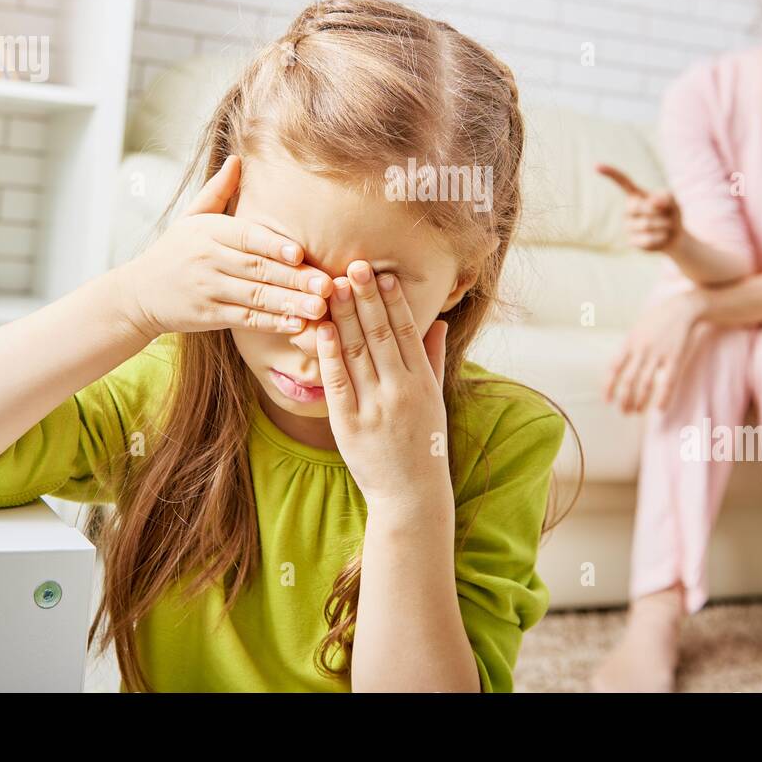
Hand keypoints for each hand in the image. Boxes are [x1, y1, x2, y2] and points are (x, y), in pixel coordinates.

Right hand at [113, 154, 332, 338]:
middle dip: (294, 278)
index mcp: (208, 231)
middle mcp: (207, 259)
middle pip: (256, 269)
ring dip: (290, 303)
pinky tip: (297, 324)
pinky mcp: (208, 316)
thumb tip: (238, 159)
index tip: (301, 253)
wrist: (138, 293)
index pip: (246, 237)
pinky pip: (245, 320)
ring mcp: (207, 290)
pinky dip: (272, 323)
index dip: (273, 246)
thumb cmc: (174, 250)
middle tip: (327, 283)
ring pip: (255, 297)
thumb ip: (218, 191)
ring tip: (320, 306)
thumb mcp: (191, 217)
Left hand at [315, 260, 451, 513]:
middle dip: (366, 298)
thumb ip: (433, 358)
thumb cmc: (425, 444)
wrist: (411, 495)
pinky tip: (323, 328)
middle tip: (355, 265)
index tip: (383, 274)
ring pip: (357, 352)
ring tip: (336, 286)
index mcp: (423, 383)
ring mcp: (374, 408)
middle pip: (381, 335)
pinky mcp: (348, 425)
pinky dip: (329, 353)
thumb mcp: (436, 400)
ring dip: (346, 316)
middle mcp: (401, 391)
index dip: (394, 301)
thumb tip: (438, 321)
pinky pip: (337, 382)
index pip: (408, 332)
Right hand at [596, 163, 682, 252]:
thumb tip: (653, 201)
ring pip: (645, 224)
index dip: (610, 173)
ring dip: (664, 225)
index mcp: (635, 195)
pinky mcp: (631, 241)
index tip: (596, 166)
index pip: (622, 181)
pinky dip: (661, 238)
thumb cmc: (670, 214)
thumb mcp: (673, 201)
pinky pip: (647, 239)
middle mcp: (628, 209)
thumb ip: (666, 197)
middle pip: (638, 206)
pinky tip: (662, 237)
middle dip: (657, 211)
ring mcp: (628, 225)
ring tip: (668, 227)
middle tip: (669, 216)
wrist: (674, 237)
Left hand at [604, 289, 704, 414]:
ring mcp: (658, 354)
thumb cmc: (658, 319)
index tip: (606, 400)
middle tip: (623, 412)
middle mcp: (641, 350)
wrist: (682, 307)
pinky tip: (659, 409)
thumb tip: (618, 367)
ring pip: (645, 384)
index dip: (608, 386)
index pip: (613, 368)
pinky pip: (668, 382)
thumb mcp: (637, 329)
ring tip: (636, 412)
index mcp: (629, 342)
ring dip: (639, 401)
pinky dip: (663, 397)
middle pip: (628, 381)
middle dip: (624, 399)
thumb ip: (629, 347)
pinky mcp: (675, 357)